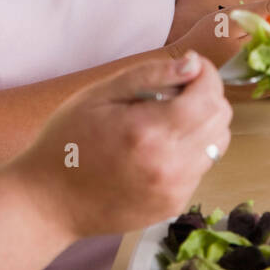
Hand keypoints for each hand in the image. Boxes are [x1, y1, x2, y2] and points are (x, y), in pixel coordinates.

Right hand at [9, 52, 231, 240]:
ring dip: (202, 124)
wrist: (48, 202)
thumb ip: (149, 76)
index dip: (206, 73)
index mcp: (149, 132)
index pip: (209, 96)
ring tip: (166, 120)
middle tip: (176, 90)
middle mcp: (170, 165)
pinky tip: (157, 148)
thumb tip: (192, 64)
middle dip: (208, 95)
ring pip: (217, 144)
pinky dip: (189, 150)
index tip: (190, 67)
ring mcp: (174, 190)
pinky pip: (200, 167)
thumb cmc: (66, 143)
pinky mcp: (173, 205)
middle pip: (221, 119)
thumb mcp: (98, 96)